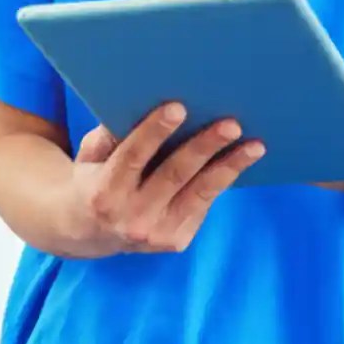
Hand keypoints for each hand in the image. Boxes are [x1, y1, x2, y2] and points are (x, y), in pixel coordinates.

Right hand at [59, 103, 264, 258]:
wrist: (88, 231)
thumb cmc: (94, 178)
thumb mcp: (91, 155)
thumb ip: (110, 135)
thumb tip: (144, 102)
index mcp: (103, 192)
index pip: (133, 157)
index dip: (155, 131)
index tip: (178, 107)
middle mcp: (130, 217)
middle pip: (174, 175)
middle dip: (204, 147)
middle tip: (231, 124)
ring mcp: (155, 233)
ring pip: (199, 193)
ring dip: (229, 167)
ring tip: (255, 146)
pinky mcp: (175, 241)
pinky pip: (203, 205)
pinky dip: (223, 181)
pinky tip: (241, 161)